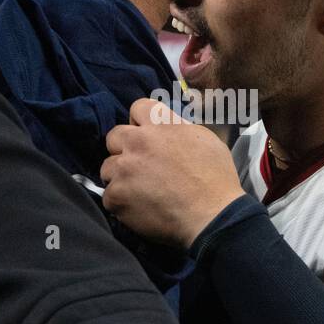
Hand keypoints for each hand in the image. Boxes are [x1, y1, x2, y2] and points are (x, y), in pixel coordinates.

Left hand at [102, 98, 245, 248]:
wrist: (212, 215)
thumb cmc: (216, 179)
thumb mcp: (205, 139)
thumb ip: (179, 129)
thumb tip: (167, 130)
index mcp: (161, 124)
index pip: (137, 108)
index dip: (141, 123)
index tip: (147, 137)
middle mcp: (138, 142)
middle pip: (114, 136)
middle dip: (124, 149)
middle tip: (140, 166)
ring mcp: (124, 169)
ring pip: (108, 167)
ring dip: (120, 177)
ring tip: (139, 192)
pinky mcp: (117, 196)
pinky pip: (109, 196)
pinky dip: (121, 204)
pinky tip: (139, 209)